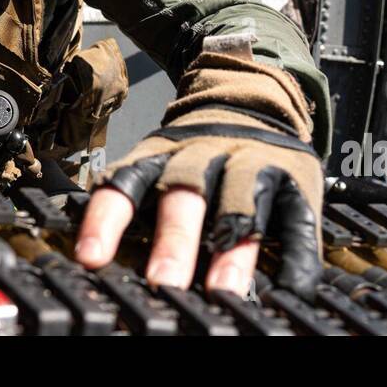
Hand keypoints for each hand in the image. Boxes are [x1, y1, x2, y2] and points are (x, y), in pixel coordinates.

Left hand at [72, 107, 323, 298]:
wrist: (256, 97)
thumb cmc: (197, 154)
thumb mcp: (158, 162)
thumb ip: (137, 207)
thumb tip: (99, 266)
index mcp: (160, 154)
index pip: (125, 184)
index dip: (106, 220)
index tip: (91, 258)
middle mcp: (203, 156)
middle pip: (185, 195)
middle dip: (174, 241)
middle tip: (163, 282)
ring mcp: (252, 165)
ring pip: (240, 205)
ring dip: (232, 249)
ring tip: (224, 289)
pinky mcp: (295, 180)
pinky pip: (296, 220)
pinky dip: (295, 257)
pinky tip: (290, 289)